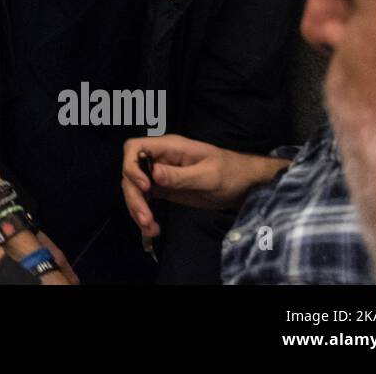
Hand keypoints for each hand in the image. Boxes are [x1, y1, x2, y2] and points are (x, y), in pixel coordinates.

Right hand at [121, 134, 287, 237]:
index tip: (144, 186)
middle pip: (131, 173)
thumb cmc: (230, 173)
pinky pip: (145, 200)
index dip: (131, 165)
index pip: (135, 148)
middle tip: (146, 219)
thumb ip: (180, 176)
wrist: (244, 185)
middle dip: (134, 197)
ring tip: (150, 228)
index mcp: (169, 148)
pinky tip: (152, 227)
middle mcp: (159, 159)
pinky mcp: (163, 189)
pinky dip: (145, 214)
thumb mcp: (208, 176)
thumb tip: (153, 175)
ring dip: (138, 209)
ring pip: (135, 189)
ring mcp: (160, 174)